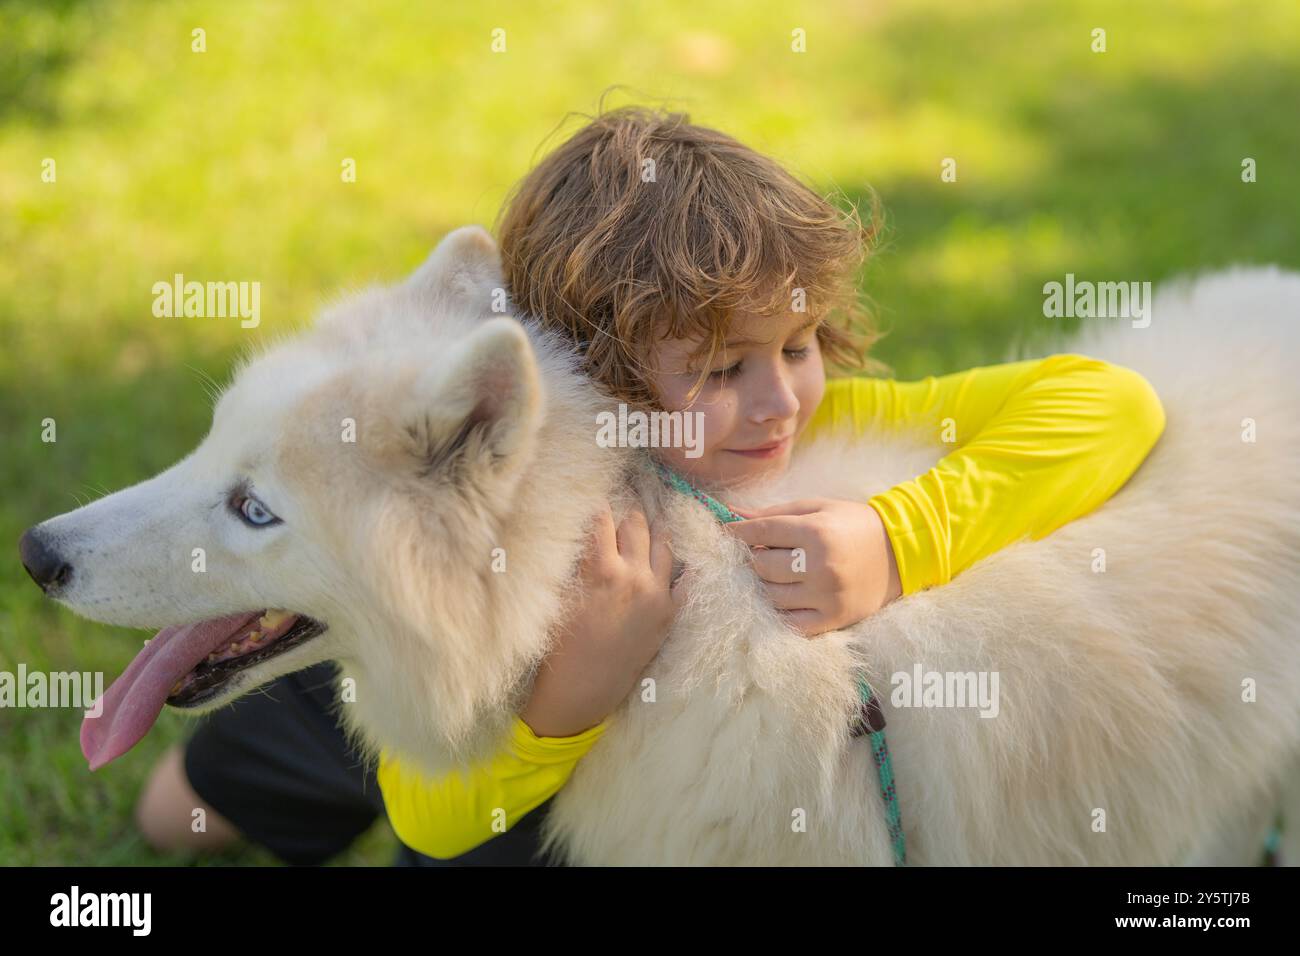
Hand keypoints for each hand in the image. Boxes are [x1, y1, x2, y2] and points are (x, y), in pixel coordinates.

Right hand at [520, 501, 688, 737]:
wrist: (581, 690)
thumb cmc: (560, 644)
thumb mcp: (560, 595)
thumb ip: (575, 560)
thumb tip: (582, 531)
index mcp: (602, 570)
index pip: (603, 520)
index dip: (600, 504)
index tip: (600, 492)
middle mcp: (635, 577)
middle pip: (638, 525)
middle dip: (630, 509)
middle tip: (628, 496)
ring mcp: (657, 595)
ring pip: (664, 546)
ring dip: (655, 530)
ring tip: (650, 517)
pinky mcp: (669, 614)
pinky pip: (683, 579)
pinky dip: (677, 563)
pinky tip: (675, 551)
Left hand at [724, 498, 901, 636]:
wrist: (901, 553)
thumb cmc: (854, 524)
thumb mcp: (818, 508)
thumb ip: (774, 513)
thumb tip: (732, 513)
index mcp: (817, 532)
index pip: (762, 532)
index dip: (738, 532)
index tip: (725, 533)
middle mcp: (820, 566)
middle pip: (762, 566)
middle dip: (753, 557)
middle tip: (759, 552)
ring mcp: (826, 596)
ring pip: (770, 595)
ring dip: (763, 583)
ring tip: (772, 573)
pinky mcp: (834, 618)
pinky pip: (790, 622)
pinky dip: (779, 611)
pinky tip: (783, 596)